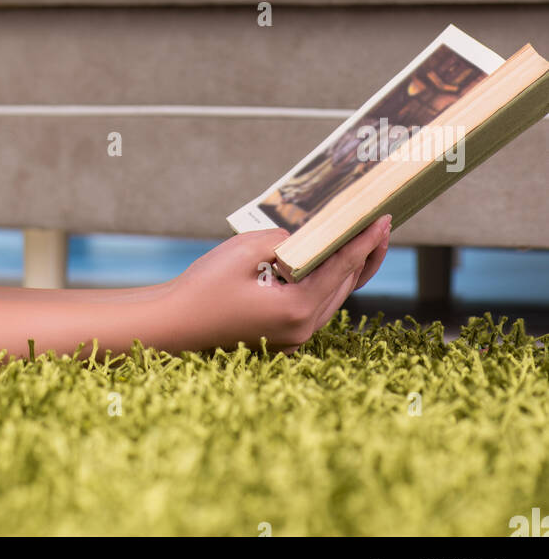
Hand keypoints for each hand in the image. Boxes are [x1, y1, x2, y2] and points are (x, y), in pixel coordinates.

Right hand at [168, 214, 391, 355]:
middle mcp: (302, 329)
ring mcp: (293, 338)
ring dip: (346, 270)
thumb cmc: (204, 286)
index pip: (342, 268)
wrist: (174, 324)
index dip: (364, 241)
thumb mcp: (244, 250)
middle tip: (379, 226)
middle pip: (345, 286)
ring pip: (332, 299)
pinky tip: (324, 265)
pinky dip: (325, 284)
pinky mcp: (282, 338)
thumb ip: (283, 240)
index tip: (383, 220)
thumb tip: (304, 238)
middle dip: (363, 255)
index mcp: (297, 309)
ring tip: (360, 243)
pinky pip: (314, 307)